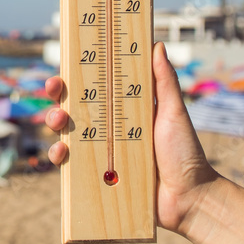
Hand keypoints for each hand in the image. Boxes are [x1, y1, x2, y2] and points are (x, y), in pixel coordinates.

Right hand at [44, 42, 219, 235]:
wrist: (189, 198)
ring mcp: (101, 153)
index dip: (76, 76)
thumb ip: (165, 81)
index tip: (65, 66)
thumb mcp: (174, 113)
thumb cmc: (185, 153)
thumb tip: (157, 45)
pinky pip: (70, 166)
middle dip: (57, 96)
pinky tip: (61, 153)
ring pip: (66, 133)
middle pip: (73, 107)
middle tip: (54, 88)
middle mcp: (108, 129)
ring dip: (54, 122)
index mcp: (123, 109)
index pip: (94, 87)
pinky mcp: (97, 176)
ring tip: (59, 121)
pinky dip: (59, 157)